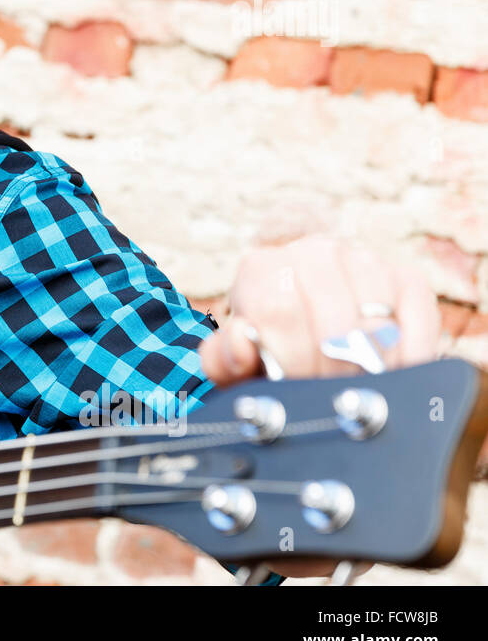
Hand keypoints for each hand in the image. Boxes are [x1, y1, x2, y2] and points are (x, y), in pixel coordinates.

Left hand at [196, 233, 442, 579]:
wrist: (306, 335)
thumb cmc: (269, 351)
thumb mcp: (236, 360)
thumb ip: (223, 358)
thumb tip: (242, 341)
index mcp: (263, 268)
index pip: (278, 310)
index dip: (288, 358)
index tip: (292, 381)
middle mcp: (314, 252)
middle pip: (330, 321)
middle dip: (328, 368)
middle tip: (326, 388)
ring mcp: (363, 261)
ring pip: (375, 322)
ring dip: (368, 364)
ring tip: (354, 381)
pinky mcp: (407, 280)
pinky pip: (417, 319)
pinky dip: (409, 354)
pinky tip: (392, 370)